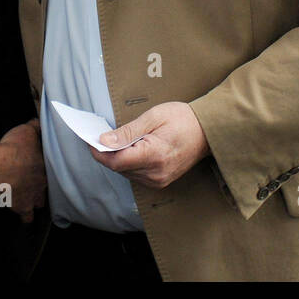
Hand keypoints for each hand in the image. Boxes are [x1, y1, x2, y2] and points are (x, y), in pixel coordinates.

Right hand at [0, 119, 46, 222]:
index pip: (54, 167)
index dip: (50, 167)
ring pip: (40, 203)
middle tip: (38, 181)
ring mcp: (34, 196)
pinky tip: (24, 219)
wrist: (1, 169)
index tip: (44, 165)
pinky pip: (27, 218)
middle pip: (48, 185)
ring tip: (33, 200)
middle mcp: (43, 182)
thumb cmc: (15, 149)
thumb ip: (36, 126)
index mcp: (47, 164)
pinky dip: (25, 218)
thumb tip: (41, 120)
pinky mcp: (21, 207)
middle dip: (43, 184)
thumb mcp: (27, 130)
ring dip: (36, 201)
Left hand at [92, 102, 207, 189]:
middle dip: (107, 153)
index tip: (90, 139)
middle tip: (100, 135)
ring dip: (118, 158)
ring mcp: (159, 180)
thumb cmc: (182, 119)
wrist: (208, 130)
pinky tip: (131, 149)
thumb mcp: (153, 117)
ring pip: (126, 172)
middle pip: (119, 168)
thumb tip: (104, 141)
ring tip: (117, 140)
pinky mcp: (160, 181)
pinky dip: (129, 162)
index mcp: (154, 155)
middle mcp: (156, 173)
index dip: (99, 152)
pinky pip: (136, 174)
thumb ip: (127, 131)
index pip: (116, 161)